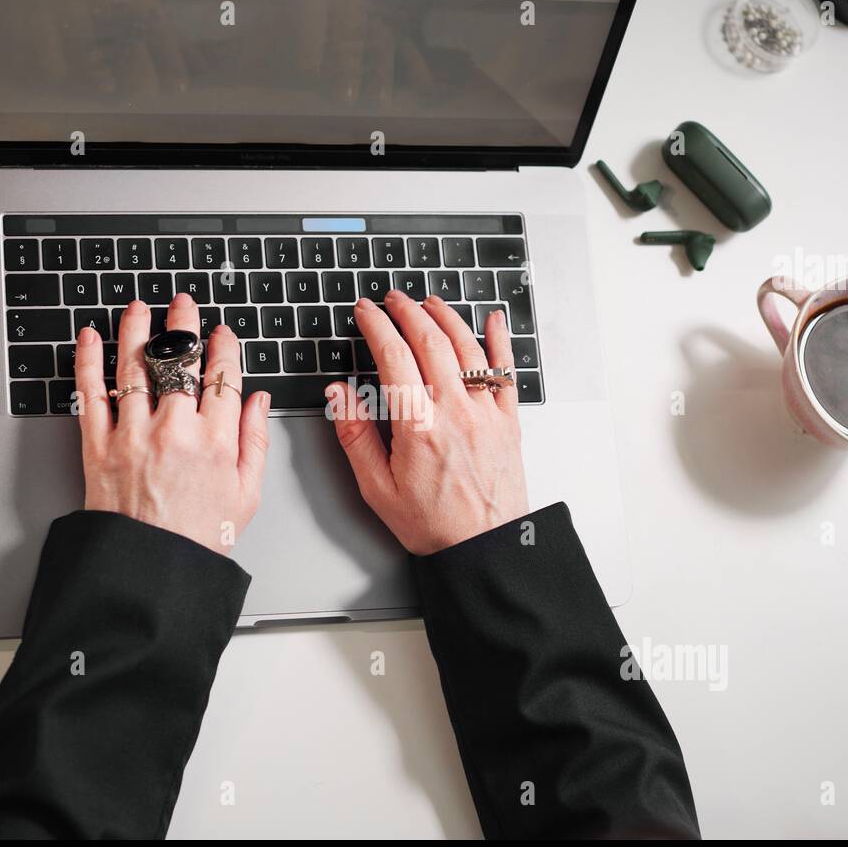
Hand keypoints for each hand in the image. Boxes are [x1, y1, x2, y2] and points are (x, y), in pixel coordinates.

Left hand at [73, 294, 269, 555]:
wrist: (149, 569)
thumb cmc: (198, 538)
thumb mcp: (246, 494)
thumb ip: (256, 442)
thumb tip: (260, 401)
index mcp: (215, 441)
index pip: (222, 376)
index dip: (224, 347)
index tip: (222, 334)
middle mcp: (175, 430)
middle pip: (180, 362)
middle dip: (183, 325)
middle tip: (183, 305)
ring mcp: (134, 435)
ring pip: (135, 367)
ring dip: (137, 330)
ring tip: (140, 309)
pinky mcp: (98, 445)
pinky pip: (91, 393)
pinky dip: (87, 361)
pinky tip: (89, 338)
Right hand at [326, 291, 528, 555]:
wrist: (484, 547)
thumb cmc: (432, 523)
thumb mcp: (376, 487)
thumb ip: (355, 436)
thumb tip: (339, 394)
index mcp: (417, 424)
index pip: (393, 355)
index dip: (376, 326)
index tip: (365, 311)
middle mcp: (454, 409)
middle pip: (430, 340)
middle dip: (408, 311)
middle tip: (392, 299)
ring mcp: (485, 411)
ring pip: (466, 346)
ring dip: (446, 316)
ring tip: (429, 302)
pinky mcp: (508, 420)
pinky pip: (505, 370)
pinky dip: (499, 340)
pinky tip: (494, 319)